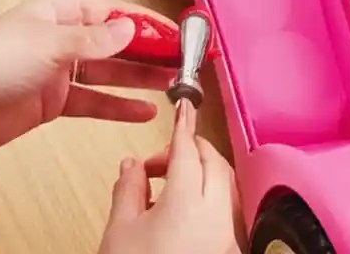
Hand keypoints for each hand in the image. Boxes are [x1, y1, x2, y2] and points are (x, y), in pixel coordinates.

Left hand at [0, 0, 175, 149]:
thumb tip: (130, 28)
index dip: (146, 22)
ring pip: (110, 73)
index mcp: (60, 11)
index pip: (114, 12)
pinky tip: (145, 111)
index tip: (178, 33)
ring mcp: (58, 71)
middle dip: (150, 52)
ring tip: (175, 85)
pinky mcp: (53, 102)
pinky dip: (118, 106)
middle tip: (185, 62)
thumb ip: (95, 40)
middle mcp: (62, 38)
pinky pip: (95, 102)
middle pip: (116, 43)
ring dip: (141, 79)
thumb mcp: (51, 43)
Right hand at [99, 100, 243, 253]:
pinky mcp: (230, 250)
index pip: (188, 151)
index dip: (183, 127)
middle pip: (214, 164)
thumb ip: (128, 190)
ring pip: (225, 187)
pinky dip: (209, 200)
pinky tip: (183, 211)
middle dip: (192, 150)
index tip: (184, 109)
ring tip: (167, 185)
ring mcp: (228, 237)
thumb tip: (132, 166)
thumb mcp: (119, 231)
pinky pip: (225, 212)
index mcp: (188, 204)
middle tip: (162, 157)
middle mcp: (217, 217)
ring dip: (201, 175)